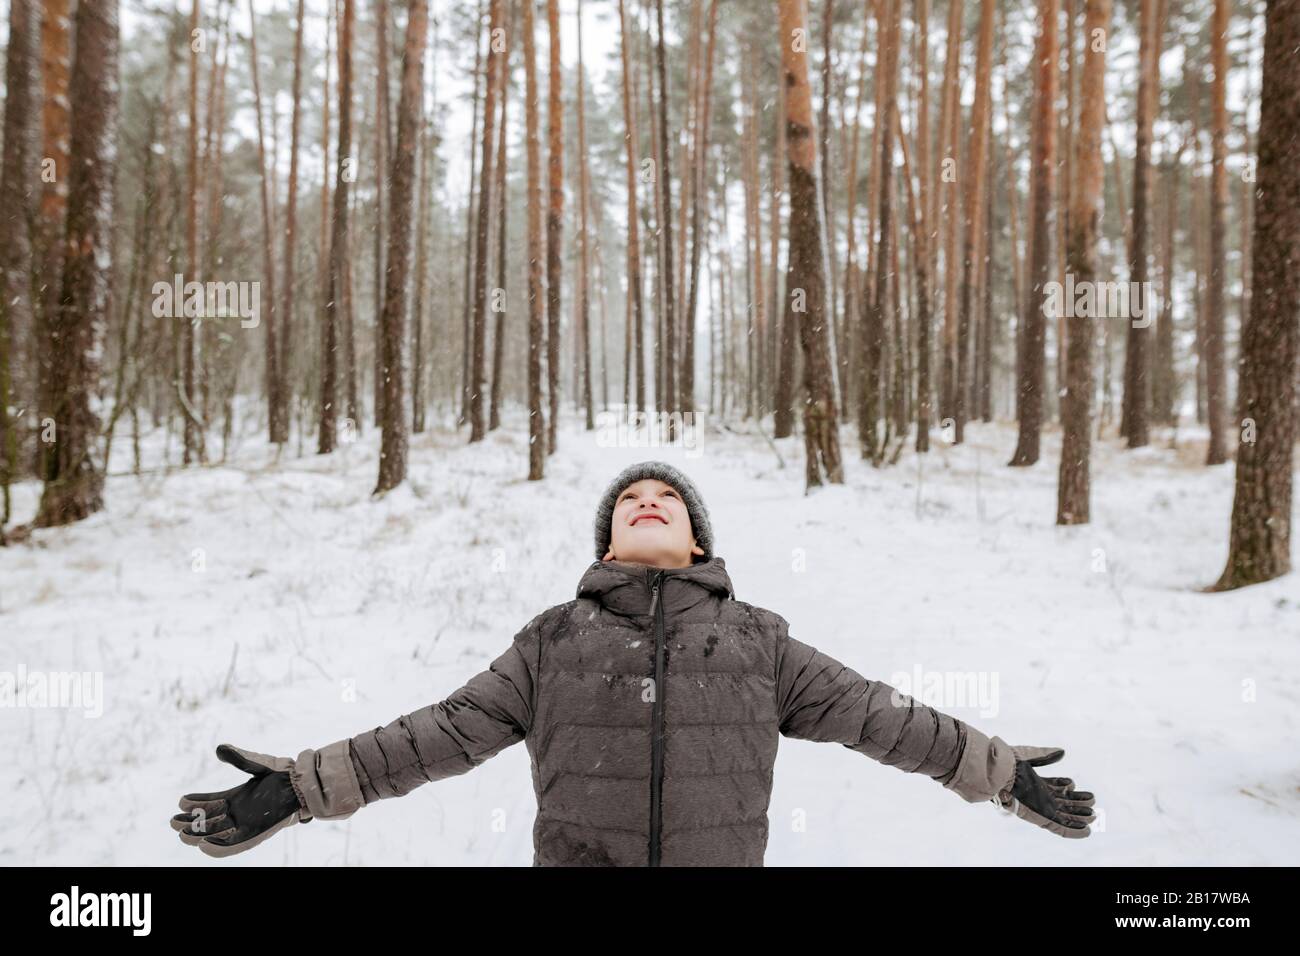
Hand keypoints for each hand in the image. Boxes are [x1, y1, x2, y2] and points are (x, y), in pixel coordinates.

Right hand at [171, 744, 307, 856]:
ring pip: (216, 833)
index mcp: (236, 797)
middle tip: (173, 822)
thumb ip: (238, 758)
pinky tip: (203, 844)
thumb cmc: (281, 774)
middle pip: (208, 821)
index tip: (180, 801)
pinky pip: (233, 844)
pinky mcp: (255, 833)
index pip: (209, 802)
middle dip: (190, 822)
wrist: (301, 785)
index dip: (195, 803)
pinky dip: (218, 847)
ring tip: (181, 834)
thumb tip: (219, 749)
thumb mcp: (256, 765)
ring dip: (198, 835)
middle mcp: (238, 812)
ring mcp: (245, 824)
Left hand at [995, 745, 1094, 838]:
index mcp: (1035, 782)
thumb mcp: (1029, 755)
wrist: (997, 771)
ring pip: (1064, 815)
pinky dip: (1073, 830)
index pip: (1055, 786)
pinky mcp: (1040, 817)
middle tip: (1092, 800)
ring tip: (1092, 815)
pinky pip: (1059, 827)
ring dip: (1078, 816)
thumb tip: (1062, 752)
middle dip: (1077, 802)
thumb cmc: (1008, 761)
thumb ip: (1046, 755)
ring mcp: (1040, 807)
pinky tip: (1086, 831)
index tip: (1074, 784)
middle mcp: (1038, 796)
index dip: (1066, 786)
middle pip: (1062, 801)